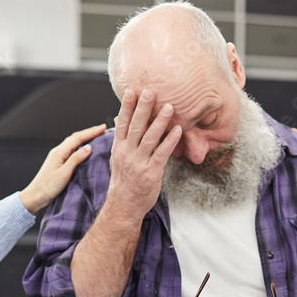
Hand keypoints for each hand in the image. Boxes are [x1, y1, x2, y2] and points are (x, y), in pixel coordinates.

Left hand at [19, 123, 105, 212]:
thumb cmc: (48, 186)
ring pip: (72, 142)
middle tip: (101, 129)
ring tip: (95, 136)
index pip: (78, 138)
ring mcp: (57, 156)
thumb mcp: (64, 173)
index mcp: (59, 152)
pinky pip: (70, 149)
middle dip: (89, 132)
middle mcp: (57, 151)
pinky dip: (79, 145)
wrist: (35, 195)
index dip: (91, 132)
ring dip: (84, 138)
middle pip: (75, 138)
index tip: (102, 128)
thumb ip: (76, 159)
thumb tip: (88, 147)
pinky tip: (84, 148)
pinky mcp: (57, 162)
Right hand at [107, 88, 181, 217]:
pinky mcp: (151, 172)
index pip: (122, 123)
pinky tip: (178, 131)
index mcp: (119, 148)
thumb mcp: (118, 159)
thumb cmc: (124, 181)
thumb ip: (123, 140)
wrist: (124, 205)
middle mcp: (127, 153)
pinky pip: (162, 153)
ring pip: (150, 138)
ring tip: (170, 107)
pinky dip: (170, 141)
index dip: (126, 107)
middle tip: (150, 92)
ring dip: (160, 121)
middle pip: (135, 127)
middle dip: (143, 108)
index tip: (131, 92)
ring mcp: (139, 162)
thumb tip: (120, 121)